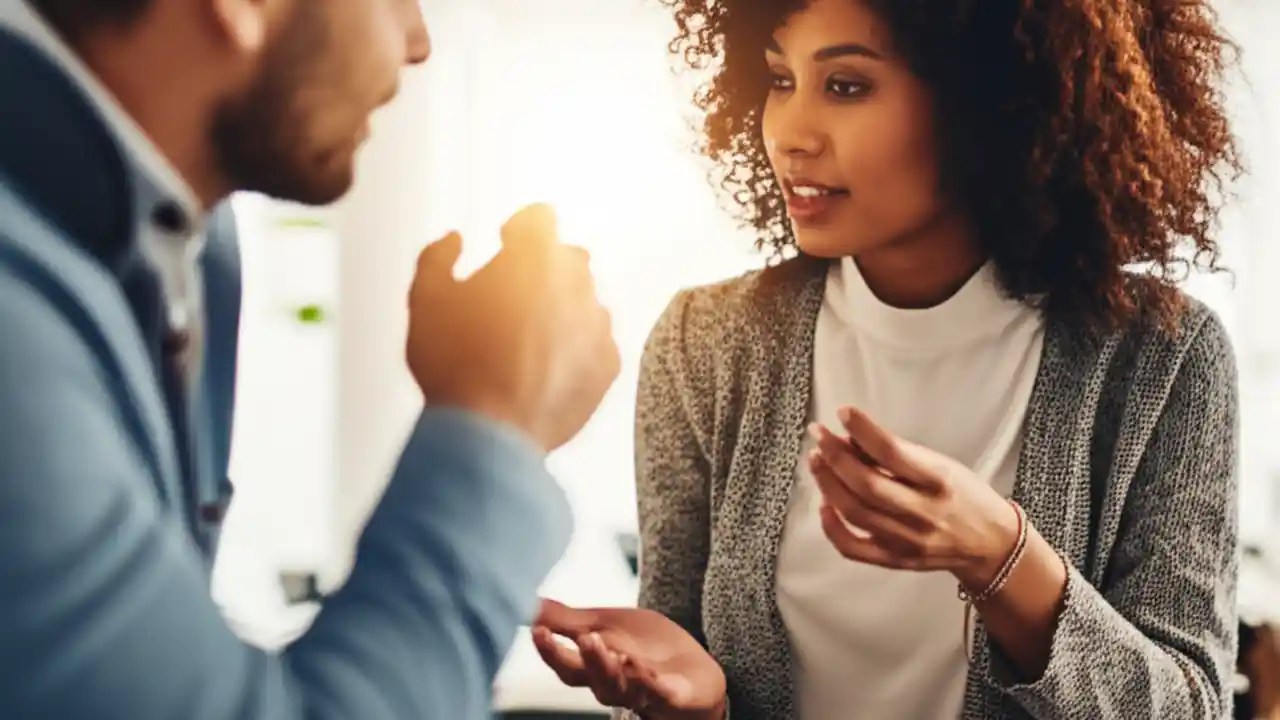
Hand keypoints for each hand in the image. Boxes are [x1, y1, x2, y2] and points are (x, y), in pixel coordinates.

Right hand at [407, 204, 620, 451]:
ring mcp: (597, 324)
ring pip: (583, 301)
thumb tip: (454, 240)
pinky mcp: (608, 364)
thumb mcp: (426, 300)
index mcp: (533, 257)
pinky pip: (595, 342)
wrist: (489, 432)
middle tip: (510, 301)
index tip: (505, 245)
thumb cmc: (455, 364)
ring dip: (560, 310)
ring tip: (526, 343)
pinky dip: (575, 349)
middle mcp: (576, 282)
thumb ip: (438, 257)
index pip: (539, 218)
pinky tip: (544, 370)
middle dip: (541, 271)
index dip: (518, 231)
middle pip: (566, 259)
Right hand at [532, 599, 726, 719]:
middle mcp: (614, 683)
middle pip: (592, 678)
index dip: (550, 650)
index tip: (536, 630)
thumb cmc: (643, 649)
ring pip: (623, 688)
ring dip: (615, 669)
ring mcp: (644, 691)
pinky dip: (650, 682)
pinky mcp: (674, 694)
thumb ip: (565, 620)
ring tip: (614, 649)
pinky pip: (660, 692)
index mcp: (595, 666)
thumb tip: (524, 603)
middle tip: (584, 637)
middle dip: (587, 660)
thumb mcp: (603, 626)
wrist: (692, 671)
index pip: (566, 664)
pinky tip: (643, 666)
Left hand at [808, 406, 1020, 591]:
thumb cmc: (962, 495)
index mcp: (939, 482)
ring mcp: (907, 541)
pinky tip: (824, 504)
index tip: (843, 412)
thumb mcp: (940, 463)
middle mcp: (923, 514)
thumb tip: (850, 435)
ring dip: (827, 483)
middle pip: (867, 485)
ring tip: (817, 460)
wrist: (989, 543)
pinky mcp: (894, 560)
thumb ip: (897, 451)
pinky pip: (852, 548)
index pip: (893, 452)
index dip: (863, 429)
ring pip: (854, 512)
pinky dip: (831, 526)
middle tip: (819, 435)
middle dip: (835, 456)